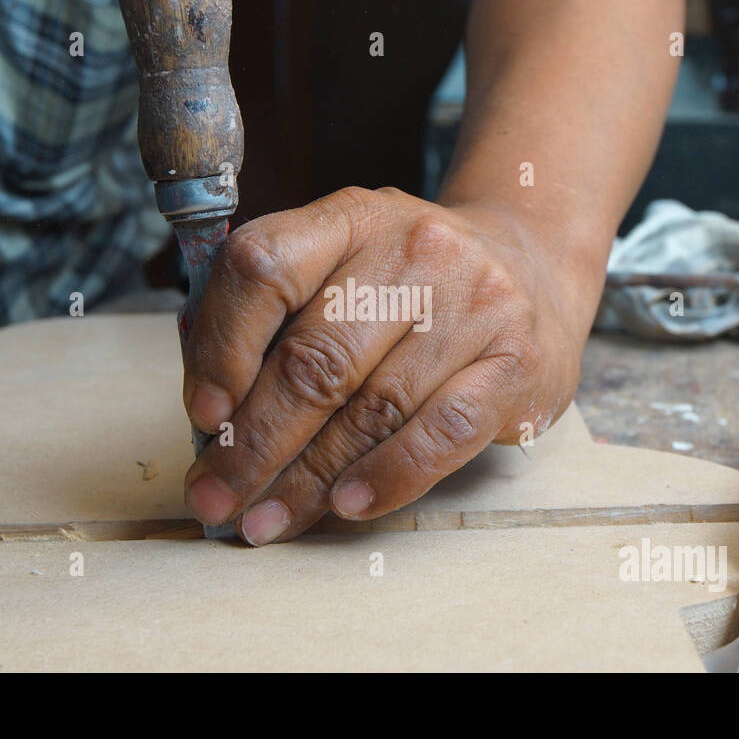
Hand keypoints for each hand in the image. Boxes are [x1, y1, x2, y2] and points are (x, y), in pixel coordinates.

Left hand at [180, 186, 599, 544]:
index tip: (204, 416)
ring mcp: (472, 302)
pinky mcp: (516, 361)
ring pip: (371, 406)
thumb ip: (281, 317)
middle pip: (314, 357)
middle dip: (253, 443)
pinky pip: (441, 432)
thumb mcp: (347, 263)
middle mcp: (412, 249)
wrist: (535, 265)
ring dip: (309, 478)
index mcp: (351, 217)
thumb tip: (213, 419)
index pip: (264, 267)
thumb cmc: (415, 283)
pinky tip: (348, 505)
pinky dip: (389, 476)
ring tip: (268, 520)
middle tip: (216, 496)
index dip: (221, 347)